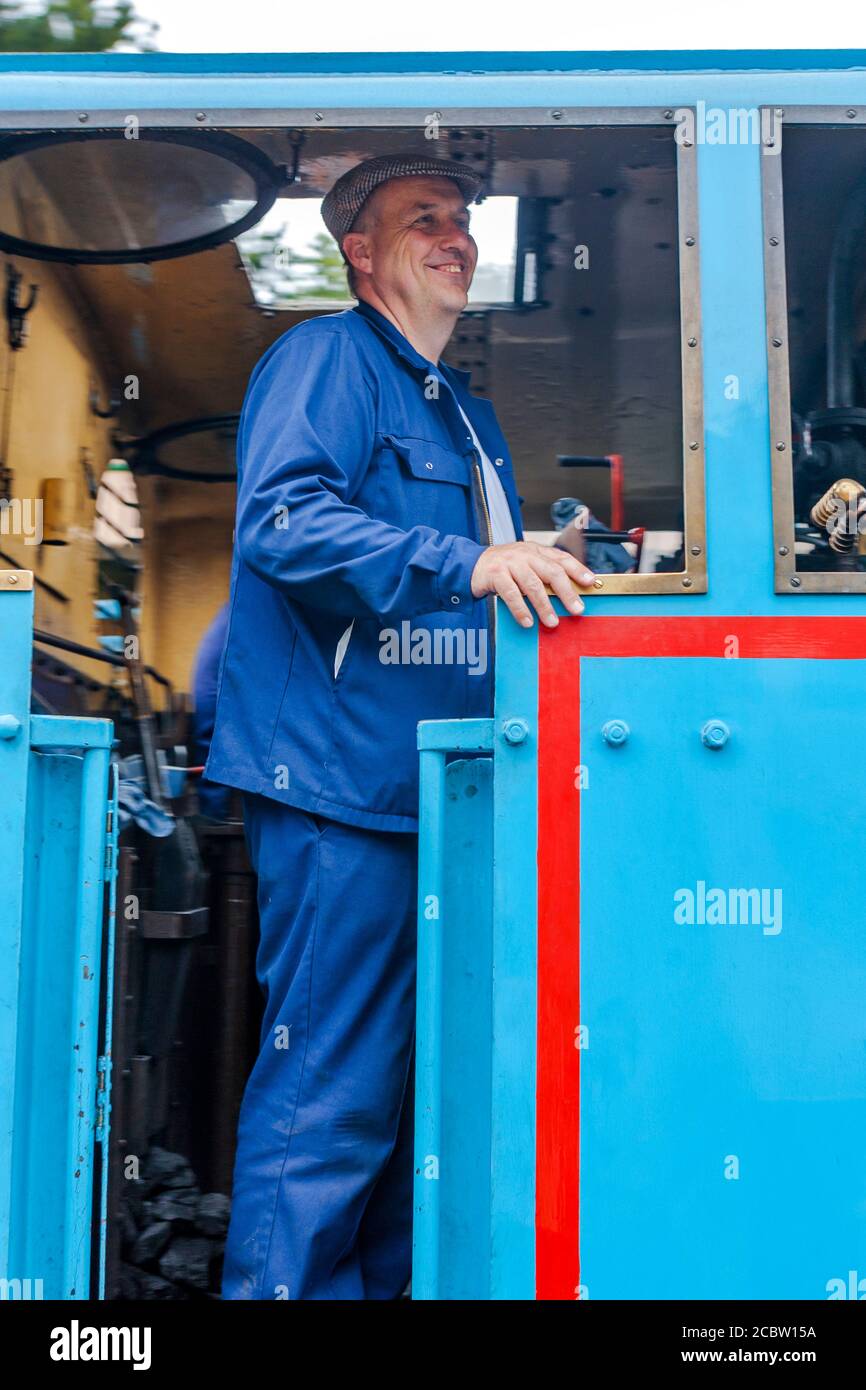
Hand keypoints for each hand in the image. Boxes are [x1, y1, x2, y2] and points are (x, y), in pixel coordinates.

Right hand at [470, 541, 594, 628]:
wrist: (471, 564)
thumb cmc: (504, 568)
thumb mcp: (526, 565)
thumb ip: (544, 574)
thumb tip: (569, 594)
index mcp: (536, 551)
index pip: (561, 558)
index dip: (578, 569)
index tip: (591, 582)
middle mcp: (525, 554)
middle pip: (551, 571)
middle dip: (566, 592)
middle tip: (576, 609)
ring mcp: (509, 563)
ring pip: (532, 585)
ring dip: (544, 606)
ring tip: (552, 622)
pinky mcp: (495, 574)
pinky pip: (510, 594)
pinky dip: (520, 610)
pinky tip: (528, 622)